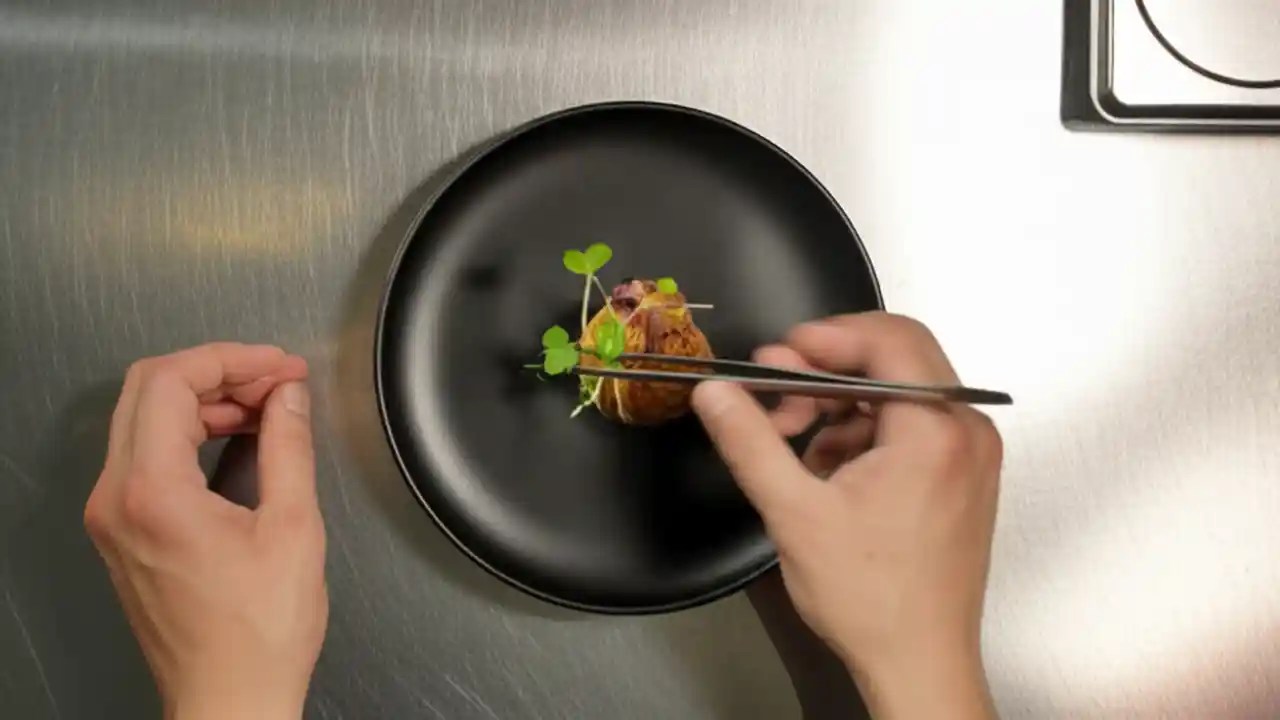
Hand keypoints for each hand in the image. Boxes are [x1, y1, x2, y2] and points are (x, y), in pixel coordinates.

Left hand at [83, 343, 326, 719]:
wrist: (228, 697)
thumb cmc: (258, 633)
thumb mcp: (293, 528)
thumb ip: (289, 447)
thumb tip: (287, 396)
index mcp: (152, 493)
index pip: (171, 382)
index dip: (231, 360)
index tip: (279, 367)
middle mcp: (116, 500)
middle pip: (148, 390)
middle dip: (217, 372)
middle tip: (276, 379)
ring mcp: (113, 517)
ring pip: (145, 419)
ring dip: (204, 400)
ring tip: (267, 407)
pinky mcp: (123, 532)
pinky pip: (146, 455)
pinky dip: (190, 432)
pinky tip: (237, 437)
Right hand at [692, 313, 1001, 719]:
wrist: (919, 664)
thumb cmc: (872, 599)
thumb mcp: (794, 512)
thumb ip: (750, 441)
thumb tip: (715, 394)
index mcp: (936, 430)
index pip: (887, 340)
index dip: (826, 336)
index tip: (779, 353)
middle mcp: (966, 431)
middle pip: (896, 358)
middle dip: (827, 368)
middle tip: (775, 389)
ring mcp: (970, 454)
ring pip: (899, 392)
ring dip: (840, 403)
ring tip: (792, 439)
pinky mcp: (962, 475)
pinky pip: (910, 425)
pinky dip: (863, 432)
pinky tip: (824, 467)